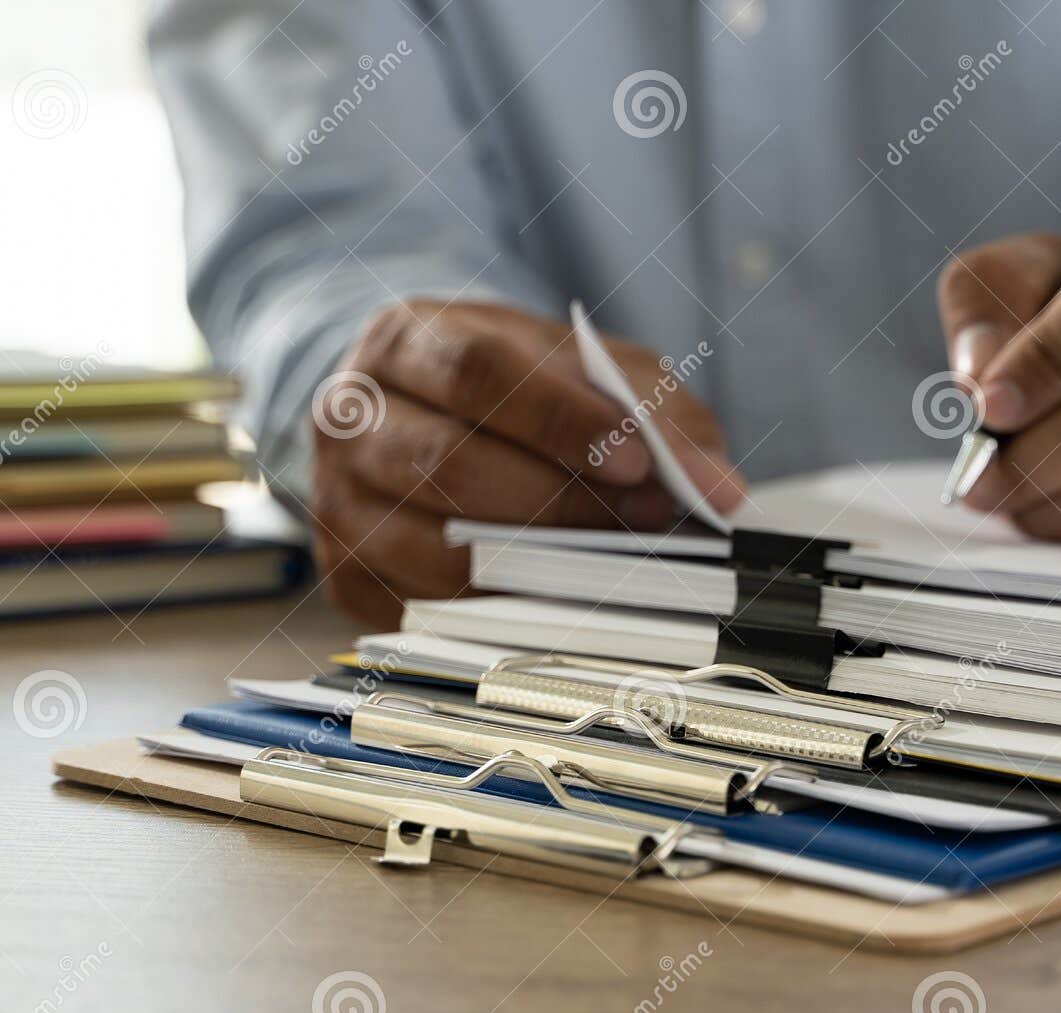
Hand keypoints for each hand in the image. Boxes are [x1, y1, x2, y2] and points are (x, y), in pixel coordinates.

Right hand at [310, 299, 744, 626]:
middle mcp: (349, 418)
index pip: (476, 373)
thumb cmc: (508, 388)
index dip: (560, 420)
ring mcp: (336, 502)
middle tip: (652, 522)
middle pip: (449, 465)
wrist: (415, 416)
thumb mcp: (579, 367)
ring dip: (541, 567)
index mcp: (405, 342)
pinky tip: (564, 604)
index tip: (636, 461)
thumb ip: (650, 408)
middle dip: (564, 502)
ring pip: (435, 550)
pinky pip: (428, 609)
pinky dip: (504, 613)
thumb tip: (715, 487)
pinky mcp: (346, 575)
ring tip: (621, 567)